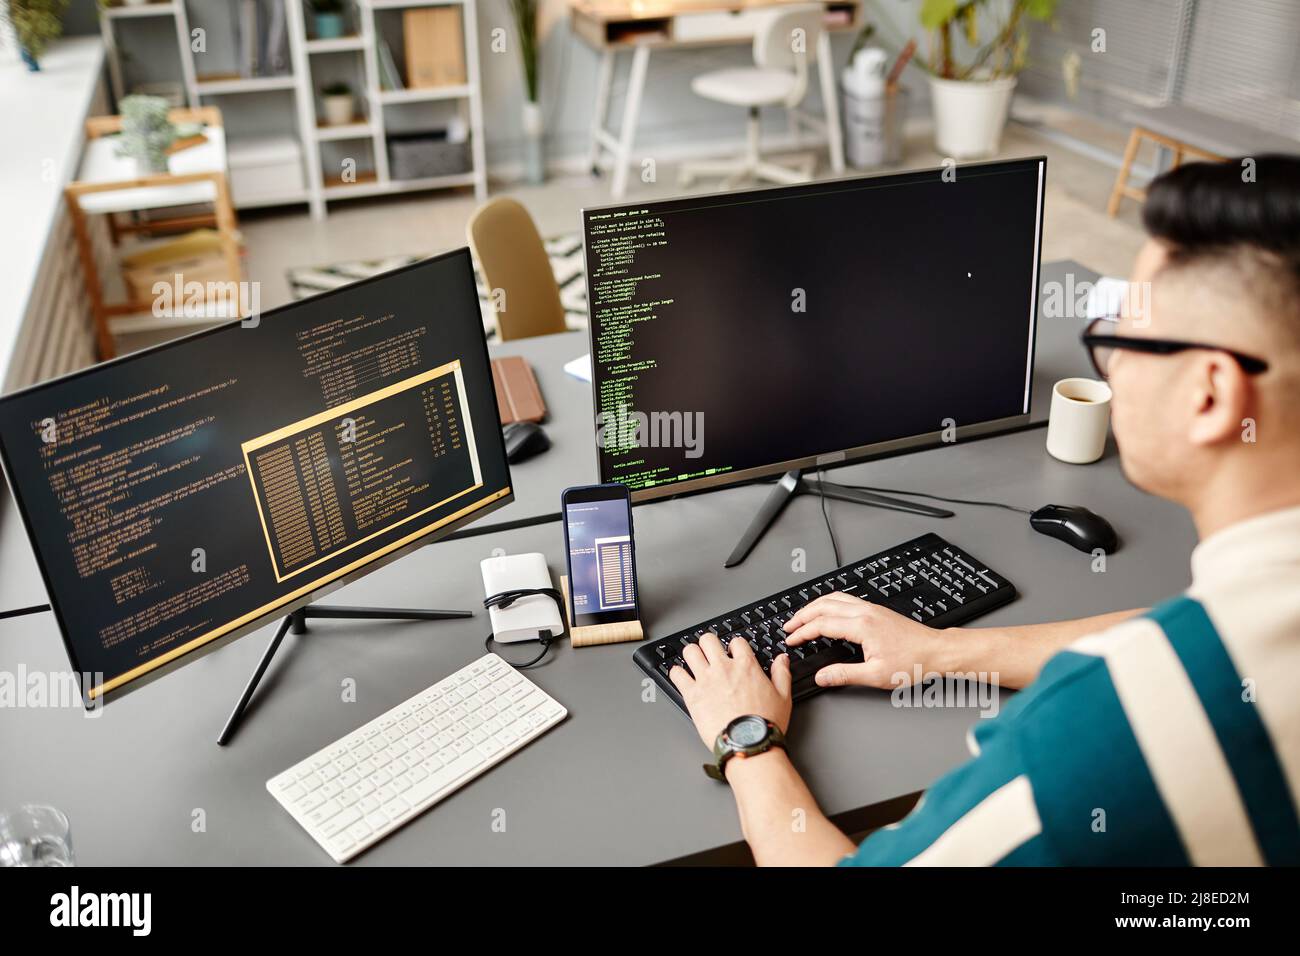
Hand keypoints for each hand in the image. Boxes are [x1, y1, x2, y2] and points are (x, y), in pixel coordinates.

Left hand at [669, 633, 792, 749]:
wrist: (748, 744)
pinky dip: (677, 673)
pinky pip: (677, 674)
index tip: (733, 653)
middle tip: (710, 653)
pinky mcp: (692, 695)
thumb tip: (781, 659)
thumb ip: (782, 674)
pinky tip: (681, 677)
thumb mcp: (784, 697)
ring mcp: (706, 680)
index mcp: (746, 666)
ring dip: (691, 654)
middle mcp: (724, 668)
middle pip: (708, 640)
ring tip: (694, 661)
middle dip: (708, 644)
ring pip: (690, 651)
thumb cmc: (764, 724)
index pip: (737, 642)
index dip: (735, 646)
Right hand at [783, 592, 946, 688]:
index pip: (822, 624)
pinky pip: (845, 599)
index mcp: (862, 626)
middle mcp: (865, 612)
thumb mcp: (876, 675)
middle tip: (789, 627)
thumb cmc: (913, 662)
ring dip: (814, 606)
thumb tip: (822, 676)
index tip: (792, 640)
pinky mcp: (877, 610)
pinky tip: (828, 610)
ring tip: (802, 616)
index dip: (803, 632)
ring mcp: (871, 608)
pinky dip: (829, 603)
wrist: (936, 651)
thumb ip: (844, 675)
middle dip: (802, 615)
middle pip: (823, 606)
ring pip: (834, 598)